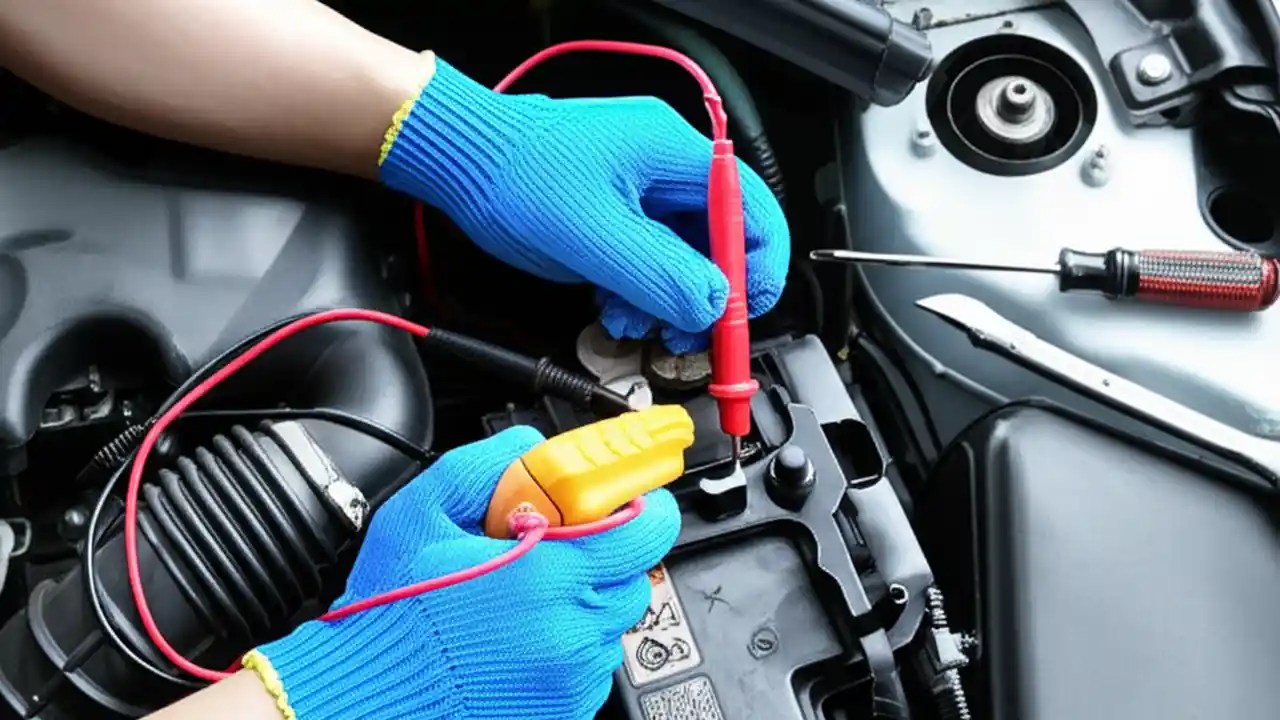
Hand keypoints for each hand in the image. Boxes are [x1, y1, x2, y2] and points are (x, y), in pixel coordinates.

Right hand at [254, 427, 680, 719]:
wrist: (366, 697)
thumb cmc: (389, 612)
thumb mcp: (423, 511)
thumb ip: (487, 467)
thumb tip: (531, 446)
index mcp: (547, 575)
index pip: (647, 530)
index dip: (641, 507)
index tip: (620, 500)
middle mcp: (570, 632)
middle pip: (633, 576)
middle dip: (601, 555)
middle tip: (549, 550)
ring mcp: (571, 678)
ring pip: (610, 622)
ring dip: (581, 603)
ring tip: (521, 600)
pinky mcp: (565, 709)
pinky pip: (589, 665)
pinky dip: (565, 646)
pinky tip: (516, 638)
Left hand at [380, 57, 789, 352]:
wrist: (461, 159)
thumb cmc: (514, 177)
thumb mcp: (595, 237)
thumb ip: (662, 275)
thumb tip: (712, 306)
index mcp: (675, 154)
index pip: (752, 211)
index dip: (757, 269)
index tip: (738, 316)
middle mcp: (668, 166)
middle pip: (722, 240)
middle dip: (708, 295)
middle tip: (690, 336)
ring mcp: (643, 188)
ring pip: (685, 256)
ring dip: (669, 299)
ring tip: (636, 322)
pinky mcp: (619, 210)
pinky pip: (651, 257)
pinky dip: (642, 289)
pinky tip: (616, 306)